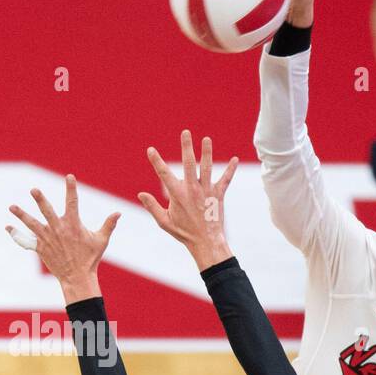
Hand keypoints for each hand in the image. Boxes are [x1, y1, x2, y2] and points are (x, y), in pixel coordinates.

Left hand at [6, 175, 119, 304]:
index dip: (71, 188)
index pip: (72, 202)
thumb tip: (118, 212)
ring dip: (22, 215)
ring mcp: (48, 239)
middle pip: (47, 211)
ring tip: (12, 207)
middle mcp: (58, 229)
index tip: (69, 176)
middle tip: (33, 190)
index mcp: (73, 225)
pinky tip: (7, 227)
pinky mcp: (41, 248)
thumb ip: (108, 225)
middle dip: (40, 200)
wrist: (77, 277)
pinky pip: (26, 240)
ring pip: (32, 224)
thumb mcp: (101, 241)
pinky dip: (16, 234)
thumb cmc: (90, 259)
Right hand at [138, 130, 237, 271]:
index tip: (150, 149)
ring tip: (207, 139)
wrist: (206, 242)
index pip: (164, 174)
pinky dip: (230, 170)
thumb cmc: (184, 233)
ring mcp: (206, 191)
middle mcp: (192, 190)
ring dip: (207, 152)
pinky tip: (234, 160)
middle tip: (185, 132)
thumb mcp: (164, 222)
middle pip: (189, 164)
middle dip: (186, 147)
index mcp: (177, 195)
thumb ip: (152, 206)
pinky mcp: (218, 195)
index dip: (156, 161)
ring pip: (207, 168)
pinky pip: (225, 180)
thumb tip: (140, 194)